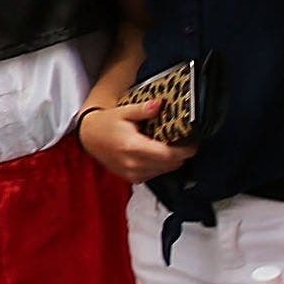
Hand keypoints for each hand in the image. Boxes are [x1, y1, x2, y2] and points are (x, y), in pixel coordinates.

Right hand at [76, 99, 193, 184]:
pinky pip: (156, 174)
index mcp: (133, 147)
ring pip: (165, 171)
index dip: (186, 150)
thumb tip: (159, 104)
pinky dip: (162, 165)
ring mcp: (133, 174)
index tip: (194, 141)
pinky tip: (159, 153)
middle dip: (182, 154)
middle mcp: (134, 164)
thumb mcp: (124, 111)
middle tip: (186, 140)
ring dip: (173, 160)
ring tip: (173, 144)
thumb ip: (143, 110)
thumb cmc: (106, 124)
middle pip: (171, 164)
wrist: (89, 138)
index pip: (169, 155)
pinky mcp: (133, 179)